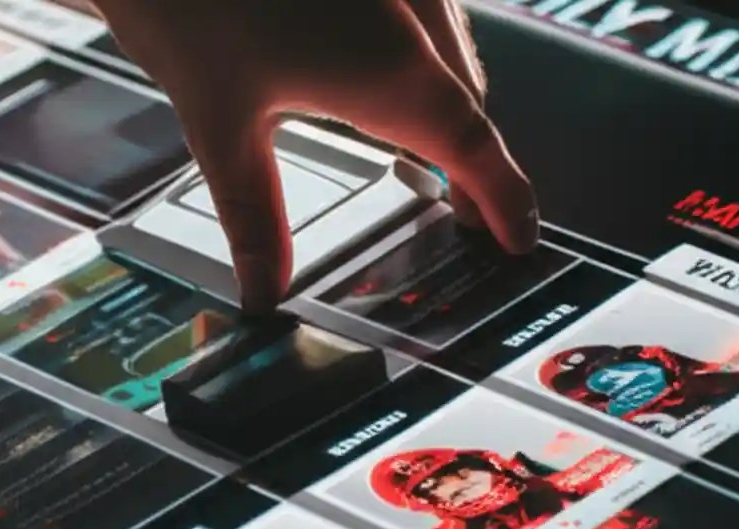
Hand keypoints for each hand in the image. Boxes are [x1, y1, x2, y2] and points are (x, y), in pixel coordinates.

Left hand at [91, 0, 537, 312]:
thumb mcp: (218, 122)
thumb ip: (252, 212)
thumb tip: (263, 290)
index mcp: (389, 68)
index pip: (471, 147)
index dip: (504, 198)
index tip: (520, 238)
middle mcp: (412, 13)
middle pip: (465, 101)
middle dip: (473, 162)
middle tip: (470, 215)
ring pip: (446, 53)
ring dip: (449, 107)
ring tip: (436, 159)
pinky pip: (421, 15)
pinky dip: (422, 60)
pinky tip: (390, 76)